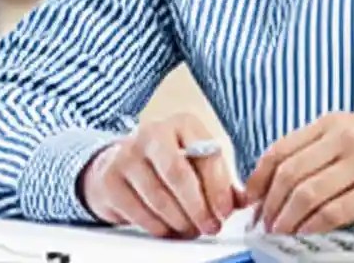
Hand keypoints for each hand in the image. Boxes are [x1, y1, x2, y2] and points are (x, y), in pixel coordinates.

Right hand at [78, 113, 243, 238]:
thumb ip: (220, 180)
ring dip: (180, 221)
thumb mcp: (196, 162)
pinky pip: (140, 212)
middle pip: (179, 175)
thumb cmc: (166, 162)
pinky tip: (169, 229)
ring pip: (159, 197)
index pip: (206, 155)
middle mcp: (152, 132)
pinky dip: (159, 227)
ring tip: (191, 230)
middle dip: (198, 207)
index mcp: (182, 124)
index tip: (225, 211)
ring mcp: (127, 154)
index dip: (218, 188)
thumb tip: (242, 200)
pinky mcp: (111, 179)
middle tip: (210, 226)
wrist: (118, 163)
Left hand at [243, 113, 353, 234]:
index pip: (280, 149)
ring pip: (307, 193)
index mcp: (334, 122)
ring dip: (287, 219)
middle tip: (264, 223)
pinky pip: (335, 212)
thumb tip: (280, 181)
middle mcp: (346, 137)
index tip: (250, 200)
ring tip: (281, 233)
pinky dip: (313, 227)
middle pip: (289, 173)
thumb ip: (321, 150)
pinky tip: (306, 234)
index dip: (258, 179)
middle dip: (270, 204)